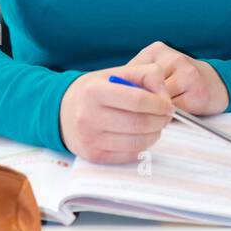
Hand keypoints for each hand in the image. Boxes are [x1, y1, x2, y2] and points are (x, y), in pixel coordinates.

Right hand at [59, 60, 174, 163]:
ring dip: (155, 134)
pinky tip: (142, 135)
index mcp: (94, 91)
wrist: (62, 112)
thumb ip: (144, 75)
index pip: (137, 100)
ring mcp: (90, 139)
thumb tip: (165, 94)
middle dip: (160, 120)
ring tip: (156, 125)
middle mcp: (88, 116)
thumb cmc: (95, 90)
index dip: (159, 103)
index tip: (168, 104)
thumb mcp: (115, 73)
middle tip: (166, 116)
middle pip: (139, 123)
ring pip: (136, 142)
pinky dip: (142, 146)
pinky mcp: (94, 156)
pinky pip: (129, 154)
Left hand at [125, 40, 229, 116]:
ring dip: (154, 113)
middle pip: (144, 88)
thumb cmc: (179, 80)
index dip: (124, 93)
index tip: (119, 105)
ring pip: (158, 101)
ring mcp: (187, 72)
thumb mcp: (156, 71)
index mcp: (156, 50)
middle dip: (139, 105)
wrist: (216, 83)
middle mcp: (172, 58)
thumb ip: (136, 79)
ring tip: (155, 115)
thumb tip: (110, 97)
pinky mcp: (198, 91)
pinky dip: (169, 118)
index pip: (131, 73)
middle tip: (134, 115)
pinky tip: (171, 115)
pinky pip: (174, 111)